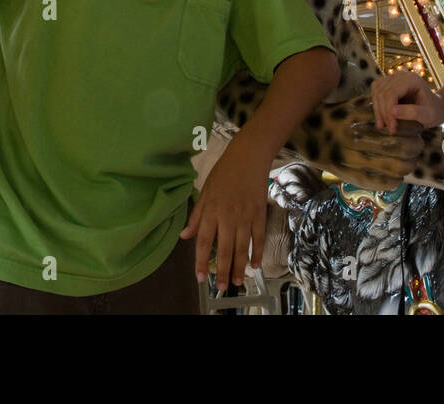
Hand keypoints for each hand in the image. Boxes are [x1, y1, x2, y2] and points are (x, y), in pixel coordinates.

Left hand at [180, 133, 270, 291]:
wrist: (248, 157)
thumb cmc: (224, 173)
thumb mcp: (205, 192)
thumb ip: (196, 216)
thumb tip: (184, 236)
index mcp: (211, 211)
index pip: (204, 242)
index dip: (201, 261)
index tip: (200, 277)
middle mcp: (227, 217)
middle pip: (225, 249)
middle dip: (223, 271)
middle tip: (222, 287)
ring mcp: (245, 216)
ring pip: (242, 247)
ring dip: (240, 267)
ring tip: (237, 282)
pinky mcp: (259, 214)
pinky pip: (258, 238)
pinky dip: (258, 253)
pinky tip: (255, 265)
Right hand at [371, 71, 443, 132]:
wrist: (436, 107)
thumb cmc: (434, 111)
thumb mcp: (427, 115)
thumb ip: (412, 113)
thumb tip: (393, 111)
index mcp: (412, 79)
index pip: (391, 93)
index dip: (388, 111)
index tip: (392, 127)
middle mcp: (401, 75)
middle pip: (383, 92)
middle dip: (383, 112)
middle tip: (389, 129)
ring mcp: (394, 78)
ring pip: (377, 91)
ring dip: (377, 109)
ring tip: (383, 125)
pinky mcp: (389, 83)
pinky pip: (376, 91)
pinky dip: (377, 105)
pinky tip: (382, 117)